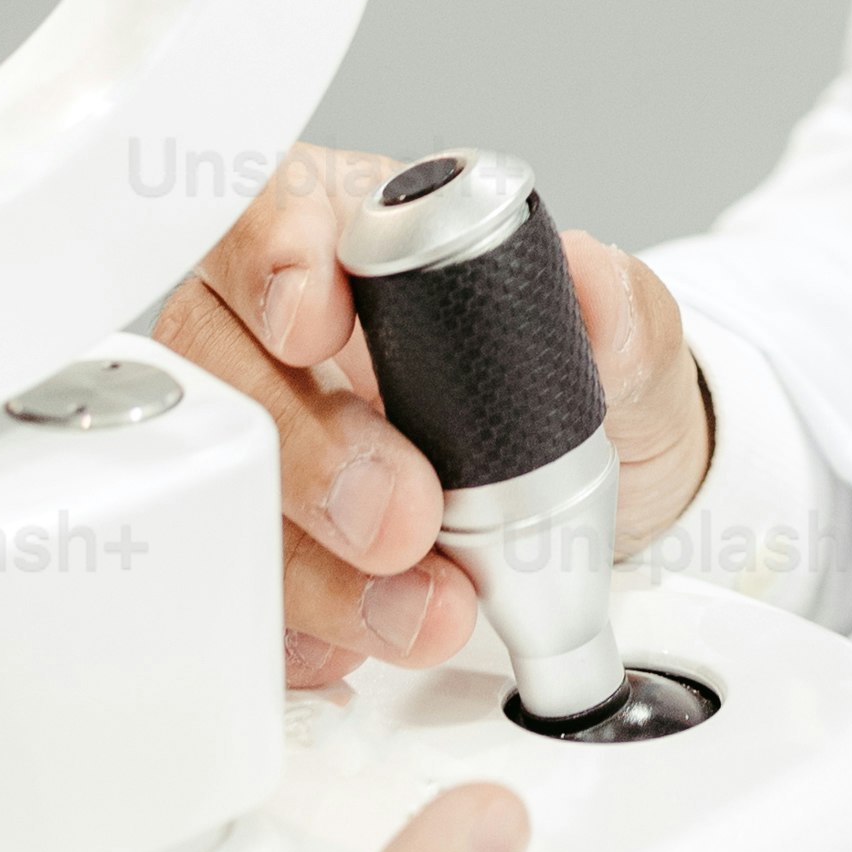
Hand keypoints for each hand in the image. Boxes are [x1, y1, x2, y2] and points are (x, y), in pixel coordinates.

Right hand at [153, 145, 716, 686]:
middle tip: (405, 517)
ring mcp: (252, 435)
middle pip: (225, 361)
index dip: (277, 260)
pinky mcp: (252, 539)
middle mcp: (272, 325)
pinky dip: (294, 625)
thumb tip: (590, 272)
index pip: (274, 209)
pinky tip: (354, 641)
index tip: (315, 325)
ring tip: (424, 606)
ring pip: (222, 483)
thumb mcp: (628, 347)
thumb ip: (619, 310)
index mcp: (355, 231)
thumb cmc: (584, 392)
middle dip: (313, 447)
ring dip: (314, 563)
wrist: (587, 513)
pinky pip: (233, 583)